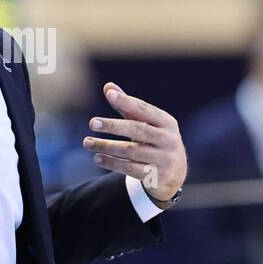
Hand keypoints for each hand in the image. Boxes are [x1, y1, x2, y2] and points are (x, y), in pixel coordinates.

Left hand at [82, 82, 186, 205]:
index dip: (127, 101)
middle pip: (137, 130)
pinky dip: (112, 163)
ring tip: (87, 143)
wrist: (175, 172)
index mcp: (166, 122)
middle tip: (92, 122)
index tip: (109, 94)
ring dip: (107, 146)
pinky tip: (97, 158)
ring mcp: (164, 159)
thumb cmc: (155, 139)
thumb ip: (128, 106)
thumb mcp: (146, 123)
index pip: (144, 109)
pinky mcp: (156, 176)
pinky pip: (131, 169)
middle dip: (113, 126)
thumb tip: (108, 87)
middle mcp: (168, 139)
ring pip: (131, 151)